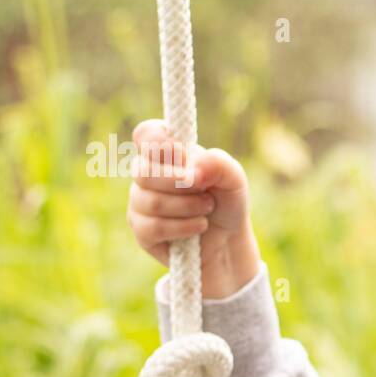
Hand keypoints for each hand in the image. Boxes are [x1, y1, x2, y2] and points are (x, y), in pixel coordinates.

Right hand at [128, 119, 260, 298]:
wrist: (229, 242)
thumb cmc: (227, 204)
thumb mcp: (234, 180)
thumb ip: (219, 164)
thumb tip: (192, 170)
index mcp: (168, 154)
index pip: (146, 134)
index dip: (158, 141)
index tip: (181, 154)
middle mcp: (149, 176)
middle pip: (143, 170)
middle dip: (179, 183)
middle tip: (205, 191)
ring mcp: (141, 203)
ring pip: (150, 201)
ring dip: (187, 207)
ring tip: (207, 210)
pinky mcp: (142, 231)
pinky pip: (153, 227)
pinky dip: (182, 227)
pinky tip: (198, 227)